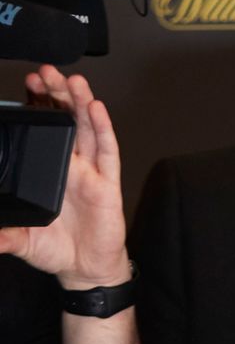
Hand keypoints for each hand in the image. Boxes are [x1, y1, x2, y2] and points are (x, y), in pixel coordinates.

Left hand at [0, 66, 130, 289]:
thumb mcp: (17, 239)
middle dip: (57, 95)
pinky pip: (107, 151)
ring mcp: (91, 173)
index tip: (28, 86)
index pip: (45, 130)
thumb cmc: (57, 250)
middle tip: (46, 72)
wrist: (84, 270)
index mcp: (51, 172)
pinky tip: (97, 109)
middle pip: (67, 121)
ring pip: (87, 129)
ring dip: (81, 103)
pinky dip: (104, 129)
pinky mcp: (108, 185)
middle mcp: (73, 166)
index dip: (39, 106)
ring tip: (72, 80)